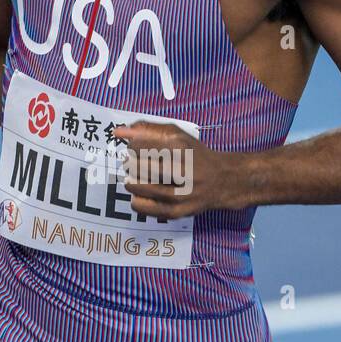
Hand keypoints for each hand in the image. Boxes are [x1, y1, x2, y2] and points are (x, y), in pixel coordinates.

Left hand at [112, 121, 248, 217]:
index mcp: (182, 148)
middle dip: (131, 163)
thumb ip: (147, 129)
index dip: (132, 146)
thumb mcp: (177, 135)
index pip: (144, 145)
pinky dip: (137, 200)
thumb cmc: (194, 154)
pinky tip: (139, 194)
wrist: (222, 181)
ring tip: (132, 178)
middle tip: (129, 162)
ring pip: (143, 188)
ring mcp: (182, 194)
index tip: (132, 147)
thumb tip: (118, 132)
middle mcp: (185, 171)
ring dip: (131, 182)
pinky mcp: (178, 212)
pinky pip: (147, 208)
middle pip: (143, 166)